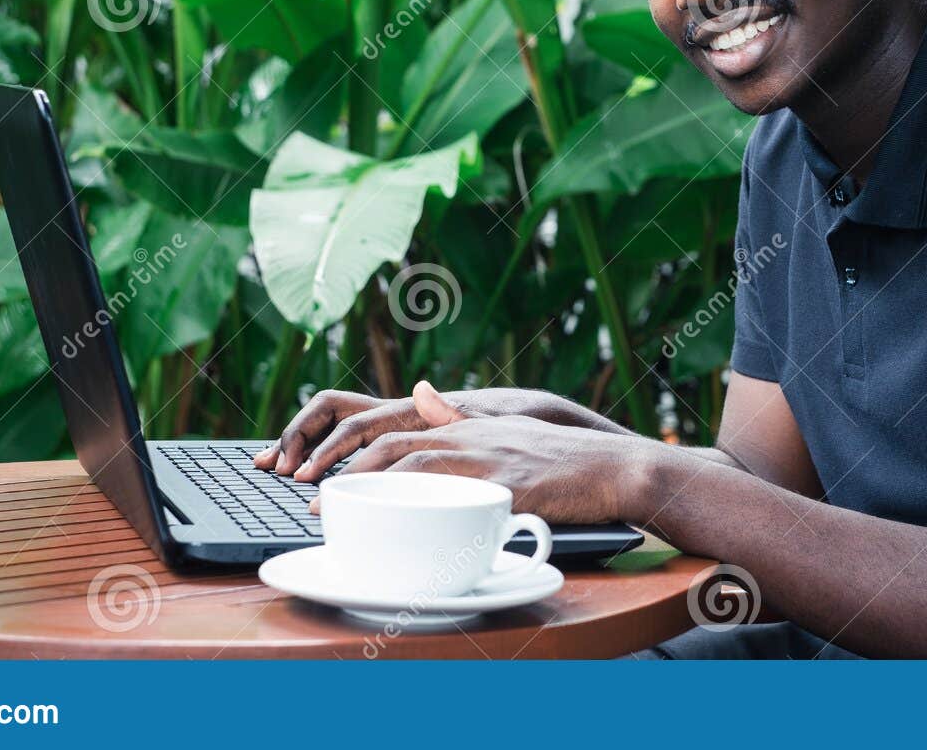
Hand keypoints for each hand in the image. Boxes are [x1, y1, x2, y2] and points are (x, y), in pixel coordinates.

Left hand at [253, 381, 603, 481]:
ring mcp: (489, 460)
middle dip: (342, 469)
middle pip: (390, 444)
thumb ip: (457, 414)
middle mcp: (470, 437)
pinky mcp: (511, 486)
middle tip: (311, 499)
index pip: (392, 431)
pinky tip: (400, 533)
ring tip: (337, 513)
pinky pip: (458, 498)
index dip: (348, 452)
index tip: (316, 476)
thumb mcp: (503, 427)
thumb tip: (418, 393)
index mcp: (464, 426)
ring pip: (414, 466)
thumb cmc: (562, 458)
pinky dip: (423, 511)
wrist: (615, 467)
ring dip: (368, 490)